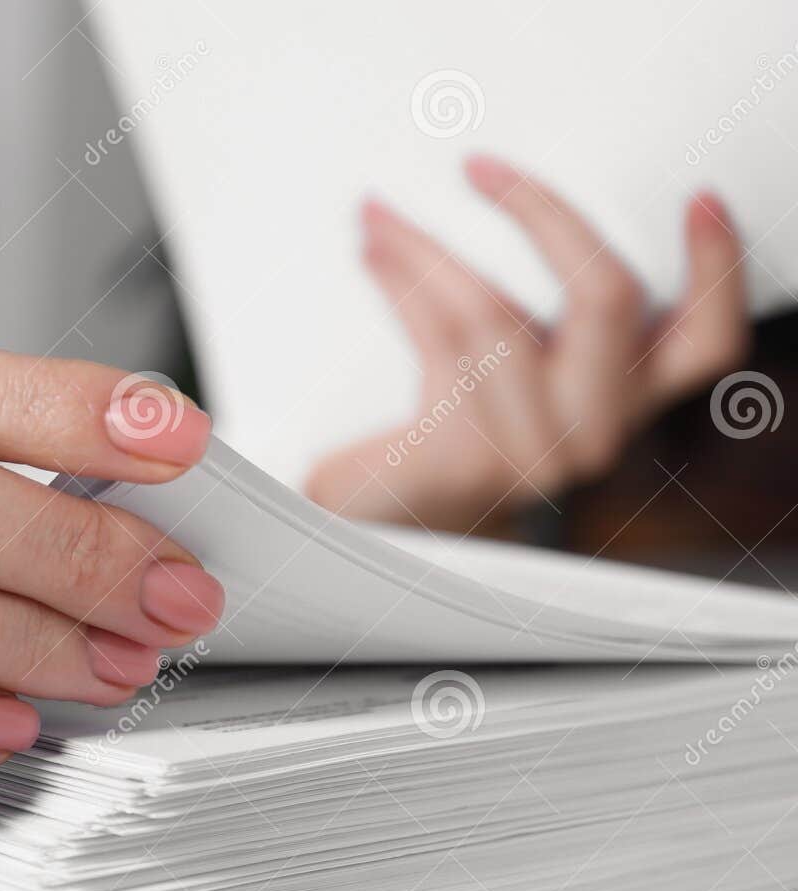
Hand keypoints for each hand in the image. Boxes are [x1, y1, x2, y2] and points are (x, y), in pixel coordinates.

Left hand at [306, 155, 749, 531]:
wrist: (391, 519)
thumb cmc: (460, 432)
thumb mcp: (527, 376)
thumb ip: (555, 318)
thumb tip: (525, 197)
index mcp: (625, 402)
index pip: (709, 342)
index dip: (719, 269)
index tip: (700, 200)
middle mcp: (592, 431)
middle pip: (607, 298)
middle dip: (542, 214)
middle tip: (482, 169)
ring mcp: (532, 450)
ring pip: (493, 311)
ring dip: (427, 246)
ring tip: (380, 213)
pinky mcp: (464, 460)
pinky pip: (436, 343)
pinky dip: (399, 285)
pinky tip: (373, 255)